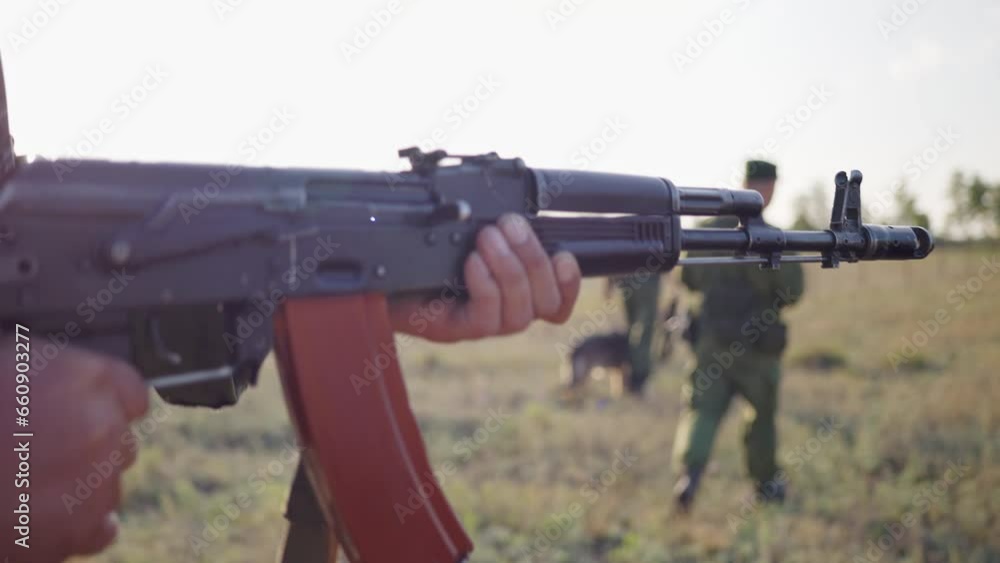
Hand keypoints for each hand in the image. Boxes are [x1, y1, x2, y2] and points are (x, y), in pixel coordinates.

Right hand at [2, 340, 148, 561]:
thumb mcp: (14, 366)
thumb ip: (58, 378)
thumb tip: (68, 397)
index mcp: (85, 379)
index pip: (131, 392)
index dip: (110, 405)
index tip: (91, 416)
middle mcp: (103, 427)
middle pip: (120, 443)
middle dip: (89, 451)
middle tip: (40, 457)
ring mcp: (96, 481)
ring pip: (109, 486)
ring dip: (80, 488)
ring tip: (27, 489)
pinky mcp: (79, 528)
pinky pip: (101, 529)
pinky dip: (78, 527)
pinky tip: (44, 519)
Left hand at [389, 214, 580, 341]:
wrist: (378, 273)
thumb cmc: (424, 250)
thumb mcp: (466, 231)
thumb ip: (498, 224)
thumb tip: (516, 203)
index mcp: (515, 290)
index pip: (558, 303)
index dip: (570, 284)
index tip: (564, 254)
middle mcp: (504, 313)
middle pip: (546, 303)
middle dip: (534, 258)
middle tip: (510, 223)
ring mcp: (481, 326)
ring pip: (520, 312)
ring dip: (510, 269)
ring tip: (488, 237)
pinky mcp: (455, 331)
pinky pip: (486, 317)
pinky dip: (485, 285)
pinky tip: (471, 262)